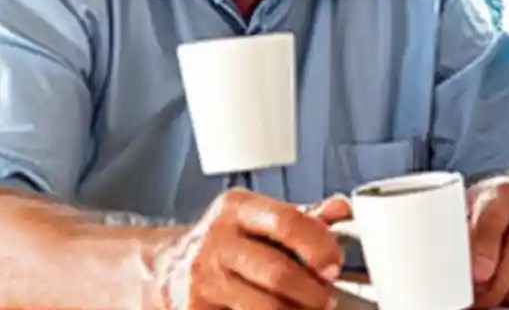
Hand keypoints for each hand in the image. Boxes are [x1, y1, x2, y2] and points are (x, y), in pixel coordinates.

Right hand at [153, 188, 345, 309]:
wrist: (166, 268)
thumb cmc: (225, 243)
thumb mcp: (257, 218)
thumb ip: (302, 217)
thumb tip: (342, 209)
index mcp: (236, 208)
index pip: (287, 221)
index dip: (319, 246)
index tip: (335, 265)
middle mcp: (215, 241)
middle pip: (278, 273)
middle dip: (313, 293)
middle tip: (326, 299)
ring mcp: (202, 280)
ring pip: (265, 308)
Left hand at [468, 180, 508, 306]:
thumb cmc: (494, 214)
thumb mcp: (472, 212)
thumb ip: (465, 236)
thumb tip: (456, 270)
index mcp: (504, 193)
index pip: (494, 221)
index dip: (484, 250)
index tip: (478, 275)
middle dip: (494, 286)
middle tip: (479, 299)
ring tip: (498, 294)